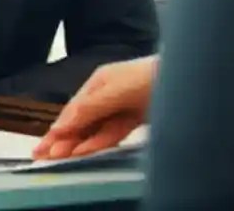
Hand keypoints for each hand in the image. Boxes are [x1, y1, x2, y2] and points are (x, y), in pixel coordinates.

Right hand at [32, 55, 157, 159]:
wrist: (190, 75)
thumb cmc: (151, 75)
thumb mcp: (116, 90)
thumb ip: (90, 108)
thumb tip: (61, 124)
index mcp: (99, 82)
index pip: (73, 110)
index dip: (58, 129)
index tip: (43, 146)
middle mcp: (107, 96)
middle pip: (81, 121)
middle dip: (62, 139)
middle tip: (43, 156)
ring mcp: (122, 109)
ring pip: (95, 130)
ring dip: (78, 144)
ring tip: (60, 158)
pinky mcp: (137, 120)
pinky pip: (113, 134)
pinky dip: (99, 143)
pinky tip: (86, 152)